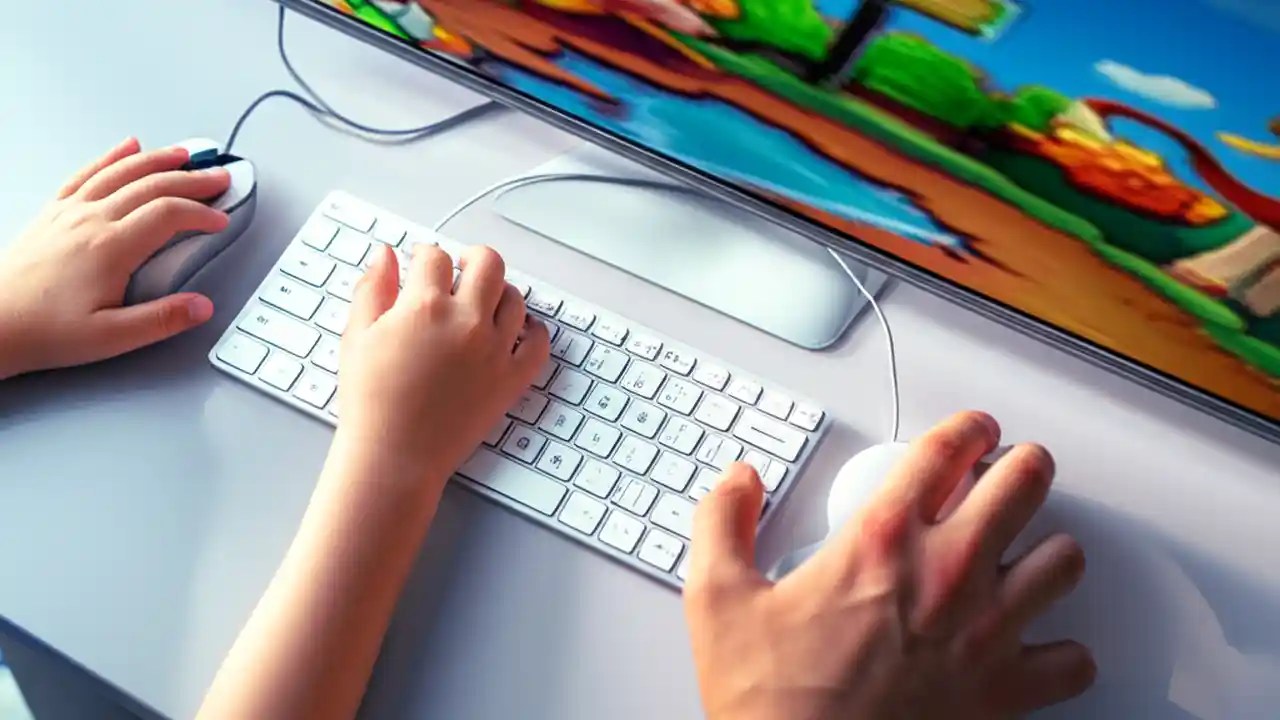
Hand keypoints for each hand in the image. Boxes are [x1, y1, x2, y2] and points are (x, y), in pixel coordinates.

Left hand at [0, 138, 230, 378]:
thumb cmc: (44, 330)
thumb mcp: (111, 337)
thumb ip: (162, 319)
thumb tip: (202, 306)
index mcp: (110, 248)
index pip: (168, 215)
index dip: (202, 213)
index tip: (221, 220)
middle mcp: (91, 221)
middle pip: (152, 185)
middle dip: (192, 180)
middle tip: (219, 178)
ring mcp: (70, 212)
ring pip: (123, 172)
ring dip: (159, 160)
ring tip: (186, 154)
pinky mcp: (54, 213)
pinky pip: (87, 174)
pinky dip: (112, 157)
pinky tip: (126, 148)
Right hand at [333, 242, 549, 492]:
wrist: (394, 456)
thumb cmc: (371, 402)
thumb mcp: (357, 337)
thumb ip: (372, 289)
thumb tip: (385, 256)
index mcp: (425, 307)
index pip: (434, 257)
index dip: (424, 255)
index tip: (421, 262)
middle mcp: (466, 322)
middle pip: (486, 263)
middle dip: (471, 258)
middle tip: (460, 268)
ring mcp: (494, 350)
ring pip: (514, 298)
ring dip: (499, 291)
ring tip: (484, 300)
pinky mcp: (512, 380)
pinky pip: (539, 345)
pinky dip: (534, 331)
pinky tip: (522, 328)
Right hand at [684, 412, 1094, 719]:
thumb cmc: (771, 699)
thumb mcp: (718, 598)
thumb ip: (724, 523)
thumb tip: (738, 483)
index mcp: (880, 540)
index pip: (946, 450)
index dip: (967, 426)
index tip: (971, 429)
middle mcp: (945, 574)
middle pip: (1024, 483)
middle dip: (1020, 467)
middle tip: (1010, 472)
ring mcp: (984, 631)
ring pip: (1063, 561)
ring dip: (1047, 550)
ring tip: (1025, 553)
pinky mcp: (1004, 690)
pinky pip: (1072, 659)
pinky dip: (1060, 650)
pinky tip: (1034, 643)